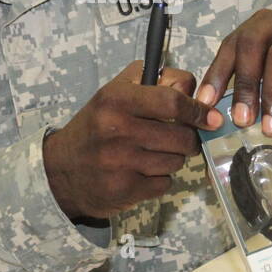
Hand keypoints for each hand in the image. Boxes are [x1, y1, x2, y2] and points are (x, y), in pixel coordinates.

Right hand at [43, 62, 222, 219]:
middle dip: (188, 139)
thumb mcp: (115, 93)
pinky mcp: (125, 189)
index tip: (210, 117)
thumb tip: (194, 89)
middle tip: (178, 138)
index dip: (198, 110)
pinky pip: (165, 183)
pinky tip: (142, 172)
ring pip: (176, 161)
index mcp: (116, 99)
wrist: (61, 170)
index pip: (173, 101)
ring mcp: (121, 162)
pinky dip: (160, 179)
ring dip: (173, 159)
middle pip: (182, 136)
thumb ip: (154, 82)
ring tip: (153, 154)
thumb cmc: (96, 126)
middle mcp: (117, 129)